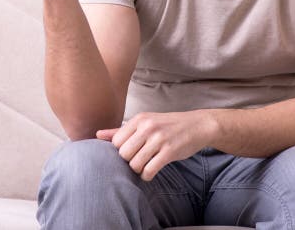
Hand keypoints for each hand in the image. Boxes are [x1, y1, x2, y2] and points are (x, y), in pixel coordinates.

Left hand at [95, 111, 217, 180]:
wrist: (197, 125)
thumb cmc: (167, 125)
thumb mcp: (144, 122)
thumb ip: (121, 130)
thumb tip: (97, 135)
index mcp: (139, 119)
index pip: (116, 142)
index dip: (121, 151)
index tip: (130, 152)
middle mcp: (147, 127)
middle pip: (124, 154)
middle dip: (129, 162)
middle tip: (137, 161)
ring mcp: (159, 139)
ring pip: (135, 164)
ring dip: (138, 170)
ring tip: (145, 166)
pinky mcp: (170, 152)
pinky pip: (149, 170)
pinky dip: (147, 175)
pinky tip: (151, 171)